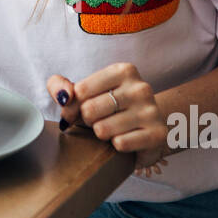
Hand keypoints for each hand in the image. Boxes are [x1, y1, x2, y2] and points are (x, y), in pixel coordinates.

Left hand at [47, 64, 169, 174]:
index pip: (80, 90)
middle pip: (89, 110)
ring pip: (102, 129)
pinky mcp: (156, 134)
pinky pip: (120, 144)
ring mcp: (151, 111)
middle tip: (100, 120)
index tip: (82, 109)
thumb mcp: (85, 92)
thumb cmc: (110, 108)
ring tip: (113, 130)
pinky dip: (117, 146)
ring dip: (102, 134)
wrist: (149, 127)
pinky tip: (126, 139)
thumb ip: (61, 86)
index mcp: (123, 71)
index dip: (74, 106)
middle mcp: (140, 88)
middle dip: (88, 121)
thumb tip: (63, 96)